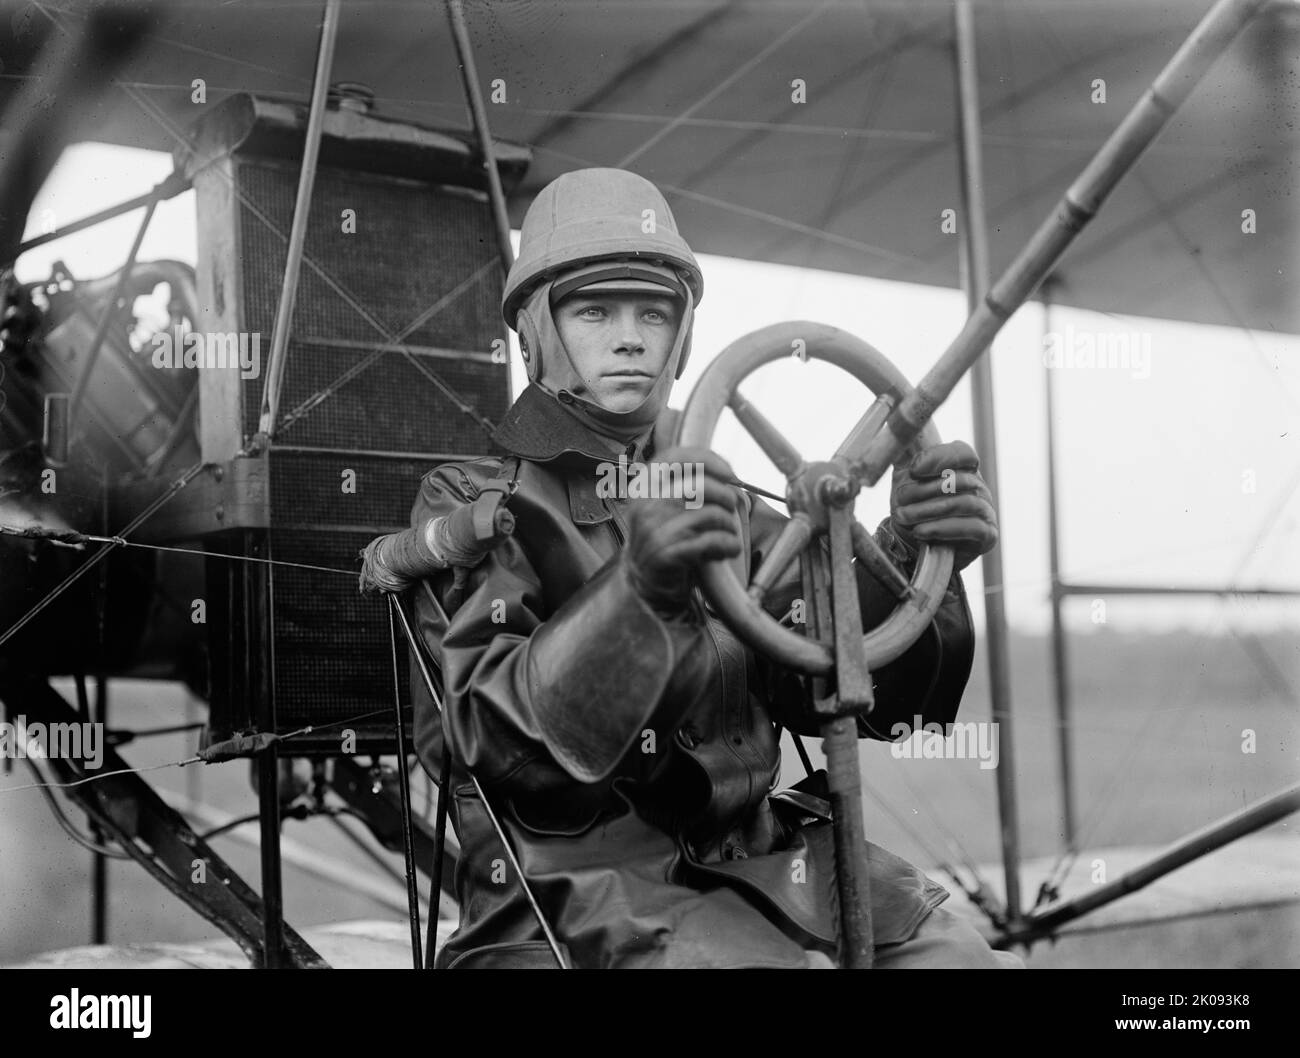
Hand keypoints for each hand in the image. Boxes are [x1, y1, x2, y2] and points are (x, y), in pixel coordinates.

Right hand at [622, 445, 741, 613]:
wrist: (645, 581)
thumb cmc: (666, 538)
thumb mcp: (666, 505)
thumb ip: (688, 485)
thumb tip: (729, 475)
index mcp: (644, 486)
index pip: (676, 457)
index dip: (708, 460)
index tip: (729, 473)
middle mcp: (645, 505)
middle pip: (699, 486)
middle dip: (725, 496)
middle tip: (731, 508)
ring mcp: (654, 530)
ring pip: (709, 514)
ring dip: (728, 525)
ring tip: (728, 534)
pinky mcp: (667, 554)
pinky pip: (710, 541)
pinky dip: (728, 544)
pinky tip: (728, 549)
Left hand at [888, 440, 997, 571]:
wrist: (916, 547)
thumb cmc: (913, 508)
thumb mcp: (904, 478)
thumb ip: (903, 453)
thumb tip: (893, 418)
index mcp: (962, 469)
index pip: (963, 452)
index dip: (940, 458)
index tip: (914, 470)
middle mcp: (979, 487)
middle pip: (958, 480)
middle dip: (924, 491)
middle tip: (899, 500)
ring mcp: (986, 510)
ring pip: (963, 502)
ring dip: (928, 511)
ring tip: (904, 517)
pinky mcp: (987, 535)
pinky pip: (971, 527)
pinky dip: (942, 528)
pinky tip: (921, 531)